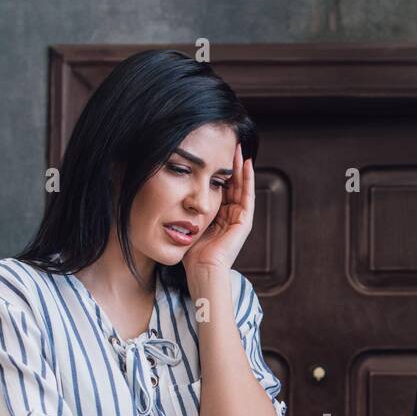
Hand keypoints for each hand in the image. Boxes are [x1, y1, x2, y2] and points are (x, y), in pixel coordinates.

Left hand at [182, 141, 254, 280]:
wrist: (202, 270)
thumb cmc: (191, 254)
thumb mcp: (186, 225)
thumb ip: (185, 211)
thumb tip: (169, 195)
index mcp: (218, 219)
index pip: (221, 190)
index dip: (219, 173)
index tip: (215, 155)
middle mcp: (231, 218)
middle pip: (233, 186)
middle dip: (232, 166)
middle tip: (231, 145)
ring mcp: (239, 220)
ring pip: (242, 188)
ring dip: (241, 168)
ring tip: (239, 149)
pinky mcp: (244, 222)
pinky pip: (248, 196)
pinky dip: (248, 180)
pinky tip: (246, 164)